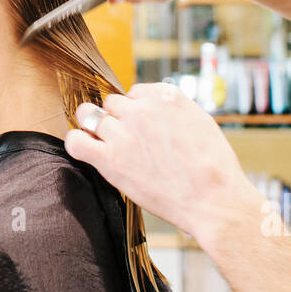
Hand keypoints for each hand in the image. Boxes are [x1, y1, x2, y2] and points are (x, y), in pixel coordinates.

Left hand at [64, 82, 257, 245]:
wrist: (214, 199)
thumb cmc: (213, 166)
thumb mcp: (200, 121)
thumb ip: (172, 110)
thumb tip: (155, 109)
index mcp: (164, 96)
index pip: (133, 93)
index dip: (135, 111)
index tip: (142, 128)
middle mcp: (140, 109)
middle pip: (111, 104)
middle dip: (116, 119)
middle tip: (128, 142)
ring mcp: (123, 132)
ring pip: (90, 116)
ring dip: (95, 129)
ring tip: (106, 146)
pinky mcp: (110, 159)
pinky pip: (76, 141)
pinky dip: (76, 143)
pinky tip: (87, 150)